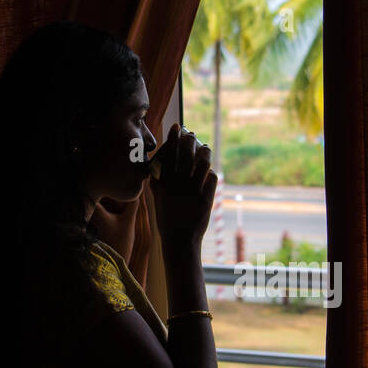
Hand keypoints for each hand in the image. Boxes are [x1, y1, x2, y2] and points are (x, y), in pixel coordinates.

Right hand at [150, 123, 216, 249]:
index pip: (170, 152)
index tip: (176, 127)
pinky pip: (212, 177)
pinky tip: (208, 171)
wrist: (180, 240)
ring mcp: (195, 190)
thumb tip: (155, 166)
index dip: (174, 137)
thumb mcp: (157, 199)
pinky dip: (210, 172)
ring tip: (205, 147)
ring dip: (205, 151)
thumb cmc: (167, 220)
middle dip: (190, 139)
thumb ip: (157, 182)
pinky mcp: (207, 198)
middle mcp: (179, 184)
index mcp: (165, 182)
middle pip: (187, 152)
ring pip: (203, 162)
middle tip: (192, 134)